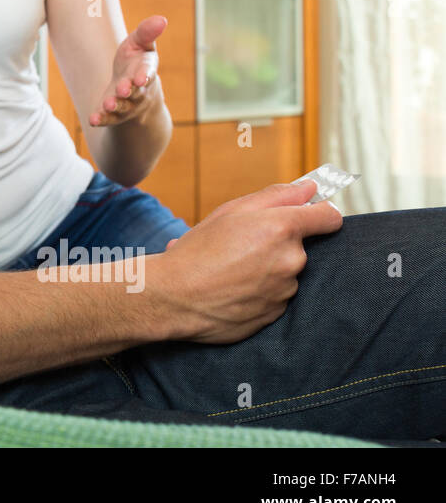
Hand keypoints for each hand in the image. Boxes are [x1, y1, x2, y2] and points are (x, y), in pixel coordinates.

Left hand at [89, 15, 165, 126]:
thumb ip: (147, 33)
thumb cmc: (135, 61)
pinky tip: (93, 120)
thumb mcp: (140, 44)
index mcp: (146, 70)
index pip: (147, 73)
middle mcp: (139, 91)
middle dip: (128, 91)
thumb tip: (161, 19)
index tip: (140, 78)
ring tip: (108, 104)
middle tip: (122, 90)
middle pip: (135, 92)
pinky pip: (109, 119)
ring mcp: (127, 104)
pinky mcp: (114, 114)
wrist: (133, 88)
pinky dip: (102, 119)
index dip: (144, 76)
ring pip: (123, 107)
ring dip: (116, 106)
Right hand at [149, 180, 342, 343]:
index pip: (328, 217)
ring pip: (286, 272)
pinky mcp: (277, 314)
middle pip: (301, 246)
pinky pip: (276, 295)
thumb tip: (310, 188)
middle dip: (278, 243)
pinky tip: (233, 288)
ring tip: (231, 269)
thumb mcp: (230, 212)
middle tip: (241, 245)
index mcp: (282, 228)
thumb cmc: (197, 251)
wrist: (174, 298)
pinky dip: (260, 291)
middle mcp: (291, 260)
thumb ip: (276, 196)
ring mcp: (286, 290)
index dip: (318, 212)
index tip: (307, 215)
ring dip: (268, 269)